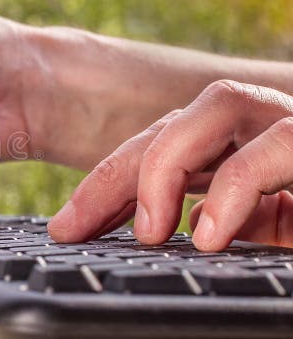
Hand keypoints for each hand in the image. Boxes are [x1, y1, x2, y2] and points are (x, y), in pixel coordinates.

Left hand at [48, 80, 292, 250]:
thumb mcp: (280, 227)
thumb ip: (237, 221)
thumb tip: (188, 230)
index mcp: (243, 147)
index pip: (161, 148)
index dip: (110, 185)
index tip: (67, 227)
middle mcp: (264, 125)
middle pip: (172, 125)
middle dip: (114, 174)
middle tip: (71, 227)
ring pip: (219, 104)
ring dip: (167, 164)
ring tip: (149, 232)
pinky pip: (281, 142)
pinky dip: (237, 187)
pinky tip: (209, 234)